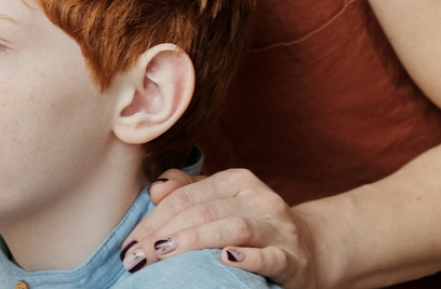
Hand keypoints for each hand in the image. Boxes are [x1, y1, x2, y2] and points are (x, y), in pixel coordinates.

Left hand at [120, 168, 319, 288]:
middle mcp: (256, 197)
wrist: (312, 250)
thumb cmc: (255, 226)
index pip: (185, 196)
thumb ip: (189, 191)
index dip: (153, 219)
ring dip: (193, 241)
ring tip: (164, 253)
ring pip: (230, 226)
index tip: (128, 245)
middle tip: (136, 258)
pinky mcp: (292, 257)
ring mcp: (276, 226)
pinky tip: (226, 259)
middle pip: (202, 211)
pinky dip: (247, 258)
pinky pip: (269, 256)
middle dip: (163, 235)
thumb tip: (155, 189)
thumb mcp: (223, 203)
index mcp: (235, 181)